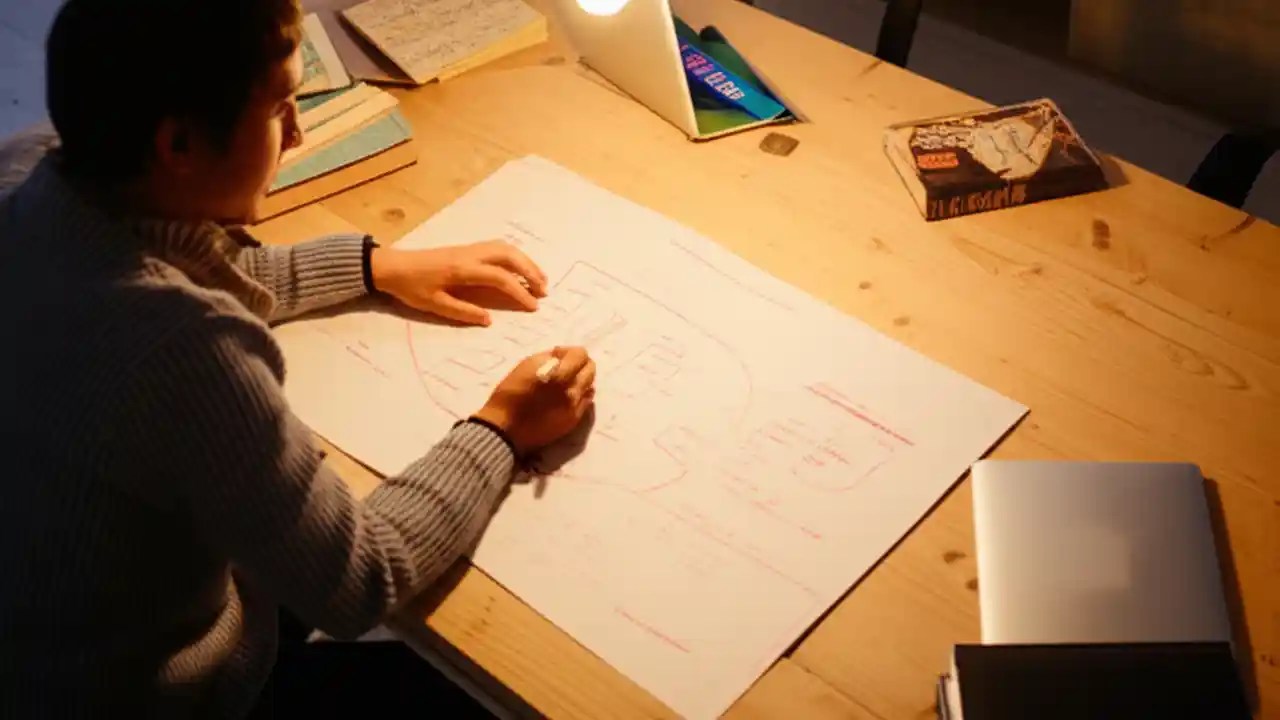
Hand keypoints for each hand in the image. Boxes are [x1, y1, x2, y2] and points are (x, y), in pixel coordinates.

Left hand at [370, 240, 548, 325]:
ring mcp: (470, 248)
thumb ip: (462, 312)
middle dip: (531, 272)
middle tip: (544, 291)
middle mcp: (470, 254)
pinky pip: (498, 248)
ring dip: (525, 262)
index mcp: (462, 270)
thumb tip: (489, 320)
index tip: (533, 306)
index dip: (519, 292)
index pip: (500, 278)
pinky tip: (520, 268)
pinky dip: (514, 257)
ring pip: (506, 248)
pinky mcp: (467, 248)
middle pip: (509, 256)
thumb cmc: (411, 288)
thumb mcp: (434, 305)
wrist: (393, 266)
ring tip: (539, 279)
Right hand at [473, 346, 596, 455]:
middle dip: (579, 364)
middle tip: (565, 368)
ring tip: (566, 383)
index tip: (558, 356)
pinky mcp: (573, 420)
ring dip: (580, 380)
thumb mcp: (526, 365)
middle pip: (590, 369)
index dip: (569, 352)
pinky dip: (580, 395)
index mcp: (560, 373)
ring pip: (590, 385)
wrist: (506, 427)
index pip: (581, 354)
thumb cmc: (511, 393)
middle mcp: (573, 389)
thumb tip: (562, 356)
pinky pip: (586, 402)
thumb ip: (549, 357)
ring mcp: (575, 406)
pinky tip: (568, 396)